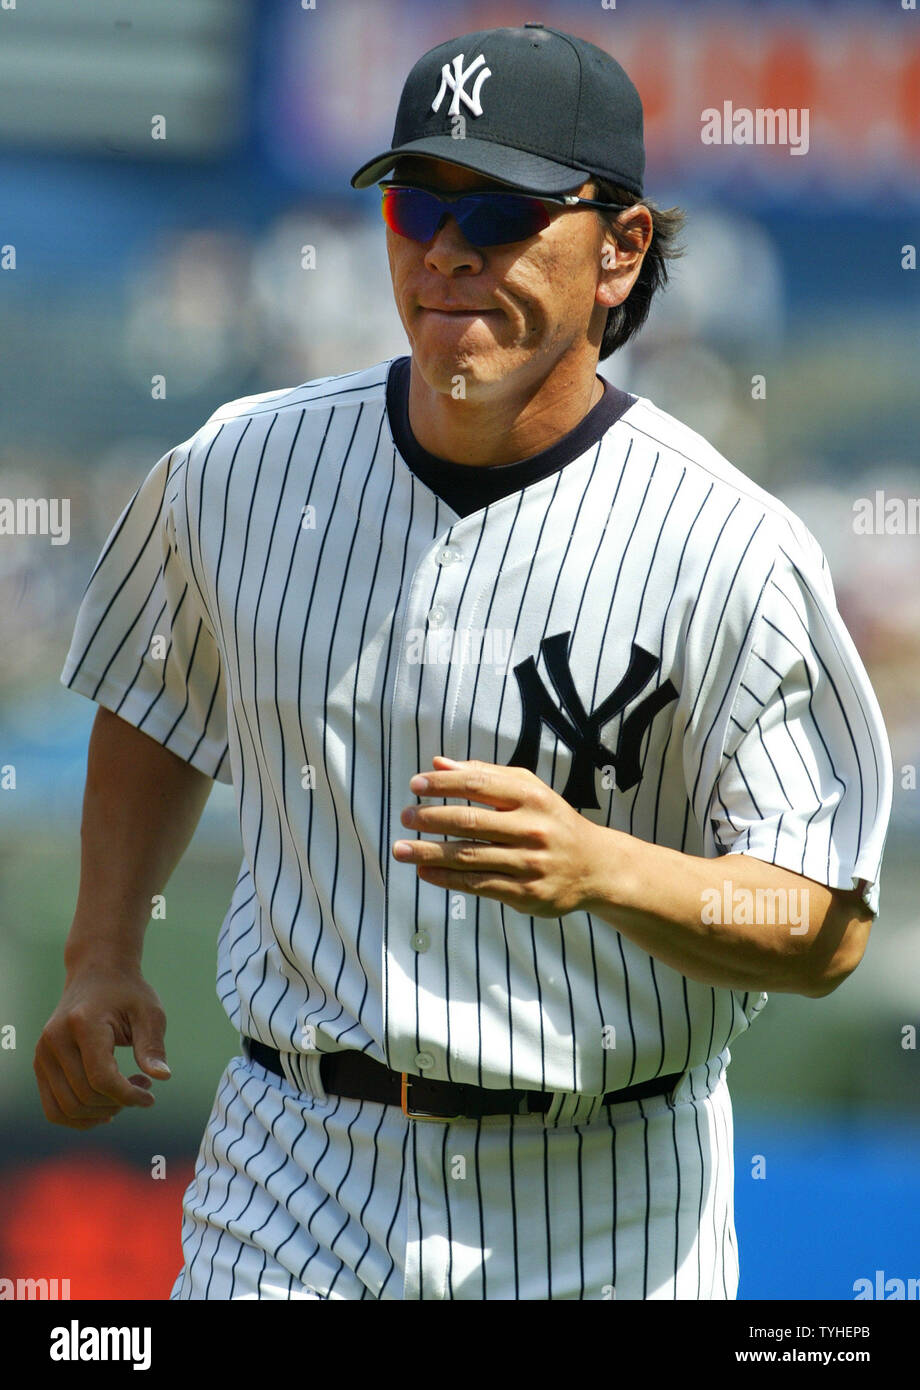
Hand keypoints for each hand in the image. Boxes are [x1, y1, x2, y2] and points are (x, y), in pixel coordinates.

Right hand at [34, 963, 169, 1129]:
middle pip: (85, 1095)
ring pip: (67, 1108)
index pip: (101, 1077)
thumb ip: (153, 1045)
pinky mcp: (40, 1064)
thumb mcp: (149, 1012)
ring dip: (101, 1112)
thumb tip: (163, 1076)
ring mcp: (42, 1053)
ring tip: (126, 1094)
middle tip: (144, 1086)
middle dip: (119, 1102)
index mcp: (83, 1024)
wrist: (96, 975)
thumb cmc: (127, 994)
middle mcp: (55, 1039)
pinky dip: (79, 1118)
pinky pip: (54, 1108)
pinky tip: (105, 1110)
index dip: (128, 1096)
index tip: (151, 1096)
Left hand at [392, 756, 607, 916]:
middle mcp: (532, 829)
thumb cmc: (551, 822)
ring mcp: (529, 863)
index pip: (478, 784)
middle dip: (431, 818)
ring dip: (429, 853)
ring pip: (469, 856)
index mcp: (532, 797)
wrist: (595, 867)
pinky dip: (447, 878)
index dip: (443, 784)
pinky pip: (478, 885)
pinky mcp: (525, 893)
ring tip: (401, 849)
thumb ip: (484, 776)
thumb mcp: (528, 791)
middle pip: (470, 821)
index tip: (415, 785)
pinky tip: (424, 872)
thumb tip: (438, 764)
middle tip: (404, 816)